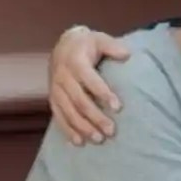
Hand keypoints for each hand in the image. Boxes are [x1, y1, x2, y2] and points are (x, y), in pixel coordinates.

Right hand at [48, 25, 129, 144]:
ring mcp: (56, 90)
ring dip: (83, 128)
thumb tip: (127, 54)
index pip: (90, 81)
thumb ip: (112, 46)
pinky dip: (68, 130)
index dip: (103, 94)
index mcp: (75, 63)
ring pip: (68, 112)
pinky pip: (58, 117)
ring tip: (98, 139)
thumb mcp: (99, 38)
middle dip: (95, 117)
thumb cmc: (86, 44)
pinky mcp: (53, 99)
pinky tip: (79, 142)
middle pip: (79, 101)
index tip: (118, 107)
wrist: (63, 46)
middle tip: (111, 131)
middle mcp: (63, 78)